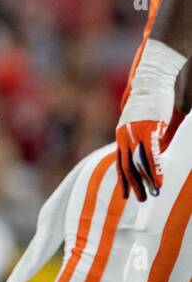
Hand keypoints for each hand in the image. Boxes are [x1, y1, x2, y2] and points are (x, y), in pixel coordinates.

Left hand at [116, 40, 184, 200]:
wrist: (152, 81)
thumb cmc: (150, 99)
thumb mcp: (144, 122)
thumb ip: (146, 138)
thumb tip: (155, 152)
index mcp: (122, 134)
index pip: (120, 162)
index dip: (123, 179)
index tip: (125, 194)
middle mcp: (125, 135)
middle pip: (127, 166)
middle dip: (134, 185)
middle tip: (141, 200)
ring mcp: (136, 133)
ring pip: (139, 163)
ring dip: (146, 182)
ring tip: (151, 196)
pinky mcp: (150, 129)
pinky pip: (152, 154)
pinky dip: (156, 170)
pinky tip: (160, 182)